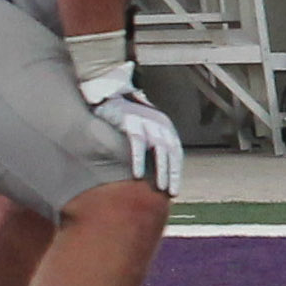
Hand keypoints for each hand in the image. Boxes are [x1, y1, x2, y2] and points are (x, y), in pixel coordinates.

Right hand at [80, 62, 183, 197]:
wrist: (109, 93)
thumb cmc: (125, 115)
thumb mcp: (143, 128)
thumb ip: (150, 144)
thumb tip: (152, 169)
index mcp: (164, 127)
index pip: (175, 152)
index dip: (176, 171)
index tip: (173, 190)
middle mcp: (159, 124)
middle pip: (171, 152)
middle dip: (171, 174)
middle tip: (169, 192)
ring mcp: (147, 122)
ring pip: (159, 149)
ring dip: (160, 170)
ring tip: (159, 187)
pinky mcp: (131, 122)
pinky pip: (137, 144)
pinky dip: (138, 160)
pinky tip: (137, 175)